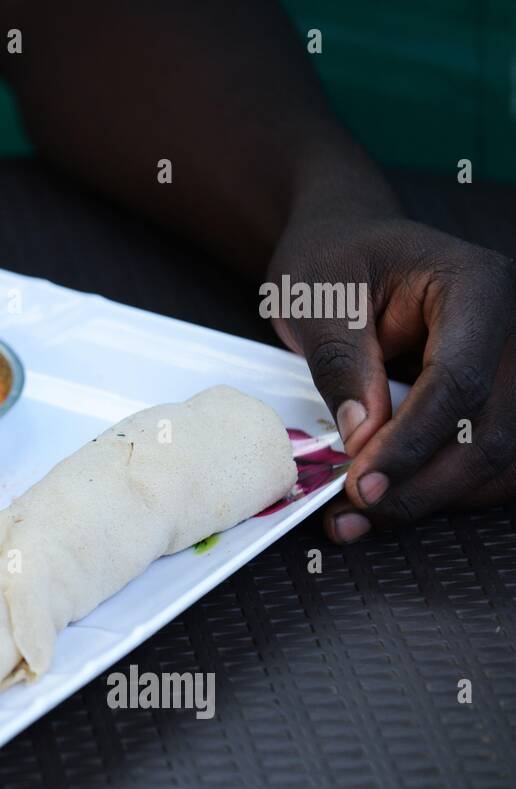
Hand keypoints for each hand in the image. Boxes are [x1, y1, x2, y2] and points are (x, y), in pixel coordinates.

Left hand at [266, 215, 515, 542]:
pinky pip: (491, 460)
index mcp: (476, 286)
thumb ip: (343, 364)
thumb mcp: (317, 297)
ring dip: (432, 499)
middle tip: (350, 515)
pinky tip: (389, 503)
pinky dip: (443, 491)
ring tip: (356, 520)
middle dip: (420, 486)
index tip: (360, 486)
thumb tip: (363, 437)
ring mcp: (514, 366)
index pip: (457, 380)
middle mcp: (513, 329)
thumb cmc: (331, 258)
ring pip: (499, 458)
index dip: (409, 443)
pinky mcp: (499, 398)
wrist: (346, 244)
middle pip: (488, 430)